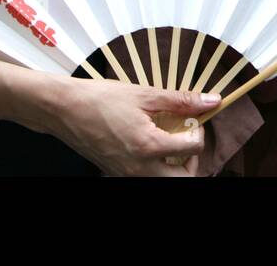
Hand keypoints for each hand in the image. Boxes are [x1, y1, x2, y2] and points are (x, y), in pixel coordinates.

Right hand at [42, 75, 218, 175]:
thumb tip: (212, 100)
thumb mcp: (145, 94)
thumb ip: (182, 100)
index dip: (199, 131)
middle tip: (187, 139)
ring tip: (169, 142)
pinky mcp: (116, 174)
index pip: (193, 149)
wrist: (63, 109)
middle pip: (183, 179)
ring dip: (175, 167)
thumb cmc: (101, 99)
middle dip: (193, 162)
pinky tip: (150, 144)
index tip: (192, 118)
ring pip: (164, 182)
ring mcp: (126, 174)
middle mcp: (139, 168)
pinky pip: (145, 178)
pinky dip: (156, 167)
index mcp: (149, 147)